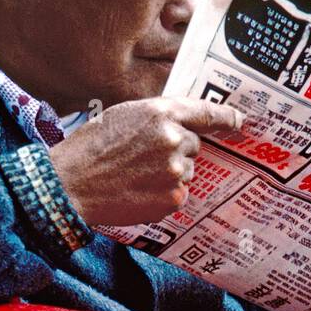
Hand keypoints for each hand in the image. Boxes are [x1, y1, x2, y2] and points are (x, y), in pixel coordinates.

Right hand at [48, 96, 242, 227]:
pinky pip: (179, 194)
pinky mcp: (172, 198)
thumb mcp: (123, 115)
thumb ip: (156, 117)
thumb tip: (182, 127)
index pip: (206, 112)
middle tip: (142, 158)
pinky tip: (138, 191)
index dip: (226, 117)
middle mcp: (174, 139)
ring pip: (186, 171)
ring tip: (136, 176)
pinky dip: (164, 195)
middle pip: (193, 145)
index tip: (239, 121)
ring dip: (169, 174)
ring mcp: (175, 171)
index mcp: (160, 113)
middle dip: (175, 151)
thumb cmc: (90, 148)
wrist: (71, 185)